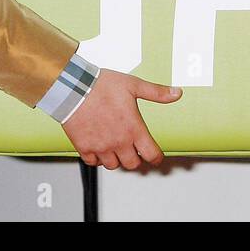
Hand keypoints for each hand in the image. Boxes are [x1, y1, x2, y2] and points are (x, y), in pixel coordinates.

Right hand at [61, 69, 181, 169]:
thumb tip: (176, 93)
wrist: (73, 88)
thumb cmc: (101, 86)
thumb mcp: (133, 85)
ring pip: (113, 165)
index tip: (155, 156)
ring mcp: (101, 146)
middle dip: (135, 158)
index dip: (156, 158)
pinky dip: (97, 158)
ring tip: (115, 147)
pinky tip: (99, 147)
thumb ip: (156, 92)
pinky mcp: (85, 147)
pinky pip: (93, 162)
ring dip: (116, 158)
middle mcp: (118, 141)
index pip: (151, 154)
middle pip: (132, 164)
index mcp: (133, 128)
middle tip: (133, 150)